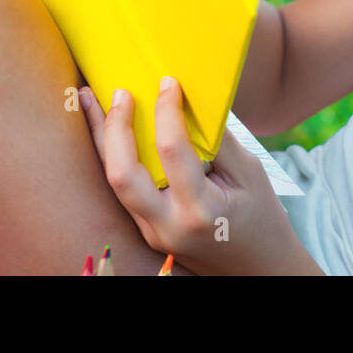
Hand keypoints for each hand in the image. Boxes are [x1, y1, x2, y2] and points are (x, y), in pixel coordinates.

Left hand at [80, 78, 320, 274]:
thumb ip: (220, 140)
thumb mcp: (251, 175)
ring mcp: (153, 232)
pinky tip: (109, 129)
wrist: (258, 269)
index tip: (168, 83)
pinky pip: (123, 189)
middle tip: (118, 91)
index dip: (166, 111)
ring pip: (114, 182)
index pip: (171, 152)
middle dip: (114, 127)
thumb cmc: (262, 220)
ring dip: (101, 138)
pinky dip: (114, 155)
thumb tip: (190, 103)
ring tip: (90, 100)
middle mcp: (168, 226)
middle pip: (123, 174)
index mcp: (200, 210)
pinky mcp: (147, 231)